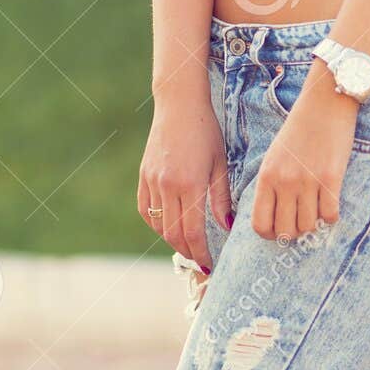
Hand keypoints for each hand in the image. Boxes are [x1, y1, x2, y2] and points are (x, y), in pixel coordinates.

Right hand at [138, 94, 233, 272]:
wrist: (179, 105)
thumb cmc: (206, 131)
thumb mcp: (220, 163)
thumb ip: (222, 198)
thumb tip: (226, 227)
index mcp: (190, 184)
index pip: (193, 232)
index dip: (201, 253)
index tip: (210, 264)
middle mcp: (167, 186)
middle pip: (173, 233)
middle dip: (188, 251)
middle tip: (201, 260)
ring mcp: (151, 181)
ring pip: (157, 224)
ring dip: (172, 239)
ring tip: (188, 244)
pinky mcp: (143, 176)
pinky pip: (144, 209)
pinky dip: (155, 222)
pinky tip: (168, 225)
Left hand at [251, 64, 357, 241]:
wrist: (325, 102)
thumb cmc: (299, 129)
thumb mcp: (275, 155)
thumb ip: (271, 184)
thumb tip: (275, 216)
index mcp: (266, 176)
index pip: (260, 224)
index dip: (270, 234)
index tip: (279, 230)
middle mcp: (284, 182)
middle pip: (285, 231)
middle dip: (294, 233)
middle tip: (301, 222)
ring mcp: (308, 181)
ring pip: (308, 226)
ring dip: (313, 223)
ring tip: (316, 209)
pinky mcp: (331, 178)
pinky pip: (330, 215)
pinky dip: (331, 216)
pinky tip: (331, 203)